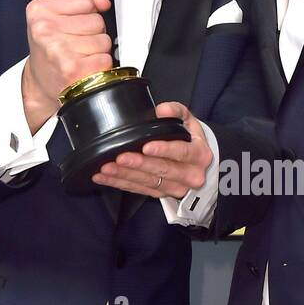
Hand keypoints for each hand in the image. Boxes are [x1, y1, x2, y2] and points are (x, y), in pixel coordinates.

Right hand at [22, 0, 112, 131]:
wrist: (41, 81)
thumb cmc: (51, 47)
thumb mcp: (58, 14)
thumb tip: (103, 1)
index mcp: (39, 10)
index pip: (87, 0)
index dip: (87, 11)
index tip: (74, 22)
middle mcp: (45, 29)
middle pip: (97, 21)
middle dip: (93, 32)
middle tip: (75, 42)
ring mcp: (58, 50)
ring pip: (104, 40)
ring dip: (97, 49)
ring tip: (79, 55)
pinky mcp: (72, 70)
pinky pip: (105, 59)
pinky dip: (100, 65)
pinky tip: (84, 67)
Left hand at [92, 102, 212, 198]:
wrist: (198, 163)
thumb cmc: (191, 139)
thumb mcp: (189, 121)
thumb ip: (176, 111)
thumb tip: (161, 110)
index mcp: (199, 155)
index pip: (181, 152)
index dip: (163, 150)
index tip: (146, 147)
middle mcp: (191, 175)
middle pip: (162, 170)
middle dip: (139, 164)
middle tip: (120, 158)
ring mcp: (176, 188)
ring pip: (149, 182)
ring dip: (126, 175)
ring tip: (107, 168)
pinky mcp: (162, 195)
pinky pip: (139, 190)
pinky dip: (120, 184)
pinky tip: (104, 178)